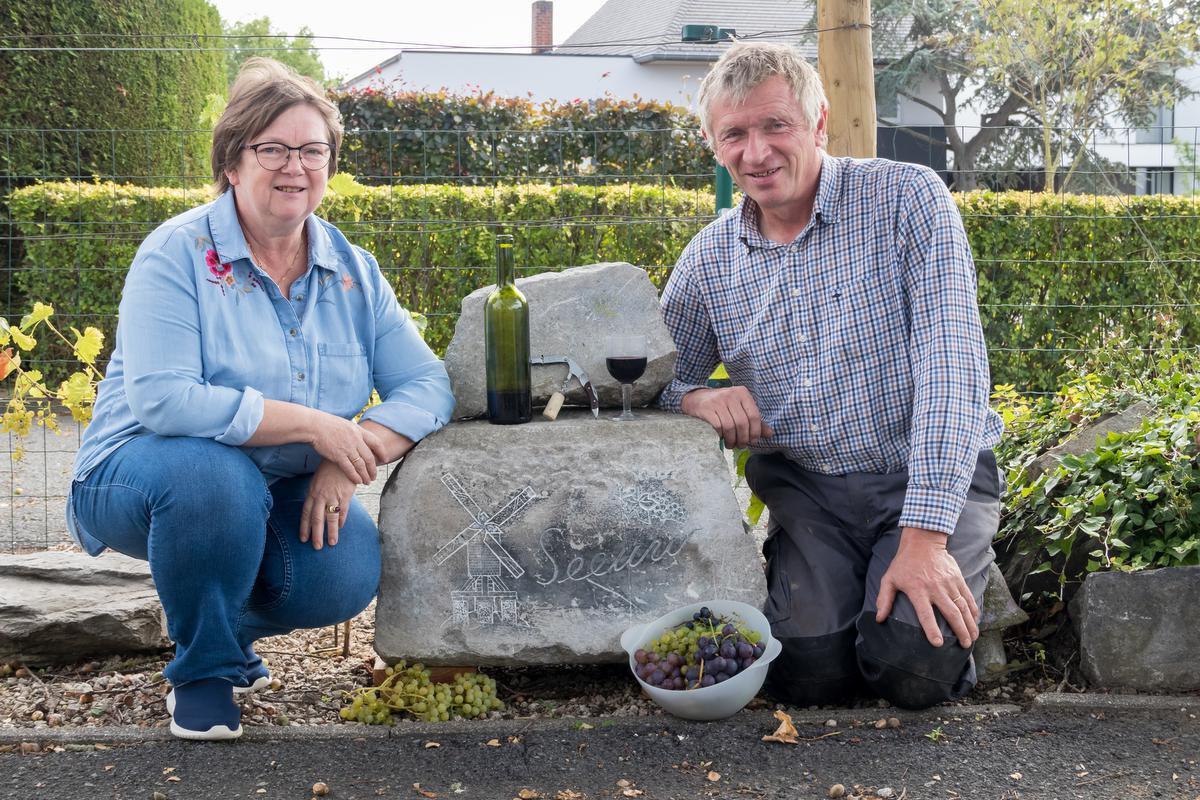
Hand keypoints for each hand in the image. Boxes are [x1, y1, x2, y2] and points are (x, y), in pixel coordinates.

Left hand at [300, 460, 356, 549]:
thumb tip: (314, 507)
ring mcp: (333, 495)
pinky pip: (343, 510)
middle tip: (316, 547)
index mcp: (312, 492)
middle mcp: (321, 496)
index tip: (303, 538)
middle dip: (316, 534)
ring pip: (330, 517)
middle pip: (317, 518)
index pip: (306, 513)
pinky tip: (340, 527)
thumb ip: (316, 494)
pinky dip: (342, 519)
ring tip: (332, 543)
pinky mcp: (345, 494)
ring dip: (331, 532)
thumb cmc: (329, 469)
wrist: (342, 457)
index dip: (304, 527)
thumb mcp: (318, 480)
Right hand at [307, 413, 386, 483]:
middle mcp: (356, 439)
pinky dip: (355, 476)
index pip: (376, 442)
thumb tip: (357, 437)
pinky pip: (350, 469)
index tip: (385, 459)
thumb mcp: (345, 424)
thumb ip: (353, 432)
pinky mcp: (338, 456)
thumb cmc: (326, 424)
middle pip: (369, 457)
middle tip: (374, 476)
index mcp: (358, 430)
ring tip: (368, 482)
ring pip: (361, 465)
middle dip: (373, 469)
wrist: (314, 425)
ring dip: (365, 475)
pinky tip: (358, 482)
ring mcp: (348, 448)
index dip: (382, 451)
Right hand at [680, 386, 773, 447]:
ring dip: (732, 440)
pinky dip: (722, 436)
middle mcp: (731, 394)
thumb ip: (754, 421)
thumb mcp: (738, 409)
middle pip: (743, 423)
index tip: (753, 441)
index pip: (754, 415)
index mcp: (742, 393)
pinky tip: (721, 439)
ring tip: (731, 444)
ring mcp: (718, 401)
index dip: (755, 432)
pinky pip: (718, 427)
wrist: (694, 399)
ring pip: (731, 426)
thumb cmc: (720, 406)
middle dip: (743, 438)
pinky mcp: (707, 408)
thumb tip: (770, 434)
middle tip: (741, 445)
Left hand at [875, 527, 979, 647]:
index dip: (932, 629)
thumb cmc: (904, 563)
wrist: (923, 542)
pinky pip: (968, 596)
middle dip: (960, 631)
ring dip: (969, 624)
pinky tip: (975, 620)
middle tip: (964, 645)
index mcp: (918, 590)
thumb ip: (884, 599)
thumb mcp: (889, 579)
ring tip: (972, 638)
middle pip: (951, 613)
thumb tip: (878, 618)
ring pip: (963, 607)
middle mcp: (935, 588)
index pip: (925, 614)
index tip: (939, 644)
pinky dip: (973, 609)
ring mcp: (949, 583)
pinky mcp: (958, 578)